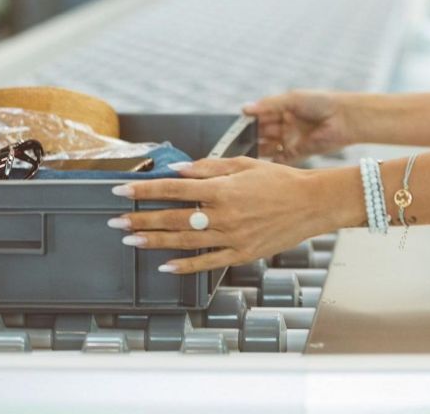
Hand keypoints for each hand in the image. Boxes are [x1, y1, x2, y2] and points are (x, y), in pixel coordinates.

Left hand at [108, 157, 361, 272]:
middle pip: (173, 217)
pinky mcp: (242, 254)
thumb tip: (177, 170)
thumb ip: (208, 168)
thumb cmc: (279, 180)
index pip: (173, 189)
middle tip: (116, 221)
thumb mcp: (243, 165)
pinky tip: (165, 265)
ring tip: (131, 240)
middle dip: (140, 219)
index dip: (144, 190)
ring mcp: (232, 236)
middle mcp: (223, 214)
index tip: (120, 190)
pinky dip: (185, 265)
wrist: (313, 203)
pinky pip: (208, 262)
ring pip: (185, 241)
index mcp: (222, 189)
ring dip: (155, 241)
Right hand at [243, 90, 355, 164]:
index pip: (259, 116)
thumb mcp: (292, 99)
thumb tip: (244, 109)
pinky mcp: (298, 153)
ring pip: (267, 146)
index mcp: (281, 109)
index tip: (233, 127)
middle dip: (249, 137)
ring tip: (242, 154)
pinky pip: (279, 159)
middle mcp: (284, 125)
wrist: (346, 118)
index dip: (247, 121)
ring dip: (256, 149)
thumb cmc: (321, 103)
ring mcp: (290, 140)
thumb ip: (268, 105)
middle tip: (234, 143)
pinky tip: (259, 165)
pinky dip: (270, 162)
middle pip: (260, 132)